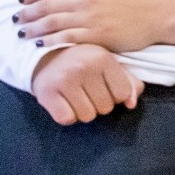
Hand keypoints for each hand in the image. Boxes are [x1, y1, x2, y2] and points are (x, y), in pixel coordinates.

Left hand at [18, 0, 165, 52]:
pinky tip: (40, 45)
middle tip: (15, 20)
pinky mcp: (96, 36)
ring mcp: (90, 19)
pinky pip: (68, 38)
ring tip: (22, 34)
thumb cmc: (133, 0)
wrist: (155, 15)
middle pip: (47, 6)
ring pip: (53, 22)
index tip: (20, 0)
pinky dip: (51, 41)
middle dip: (27, 13)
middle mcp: (84, 1)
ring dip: (34, 28)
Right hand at [28, 44, 143, 124]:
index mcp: (102, 58)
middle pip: (105, 108)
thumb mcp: (107, 64)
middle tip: (86, 90)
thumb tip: (132, 104)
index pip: (122, 93)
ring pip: (87, 116)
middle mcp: (84, 67)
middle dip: (98, 104)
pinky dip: (66, 115)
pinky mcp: (47, 93)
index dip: (115, 95)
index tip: (104, 86)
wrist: (43, 56)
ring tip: (75, 95)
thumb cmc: (82, 62)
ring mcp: (64, 80)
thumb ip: (128, 82)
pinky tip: (63, 101)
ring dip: (82, 111)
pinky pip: (67, 119)